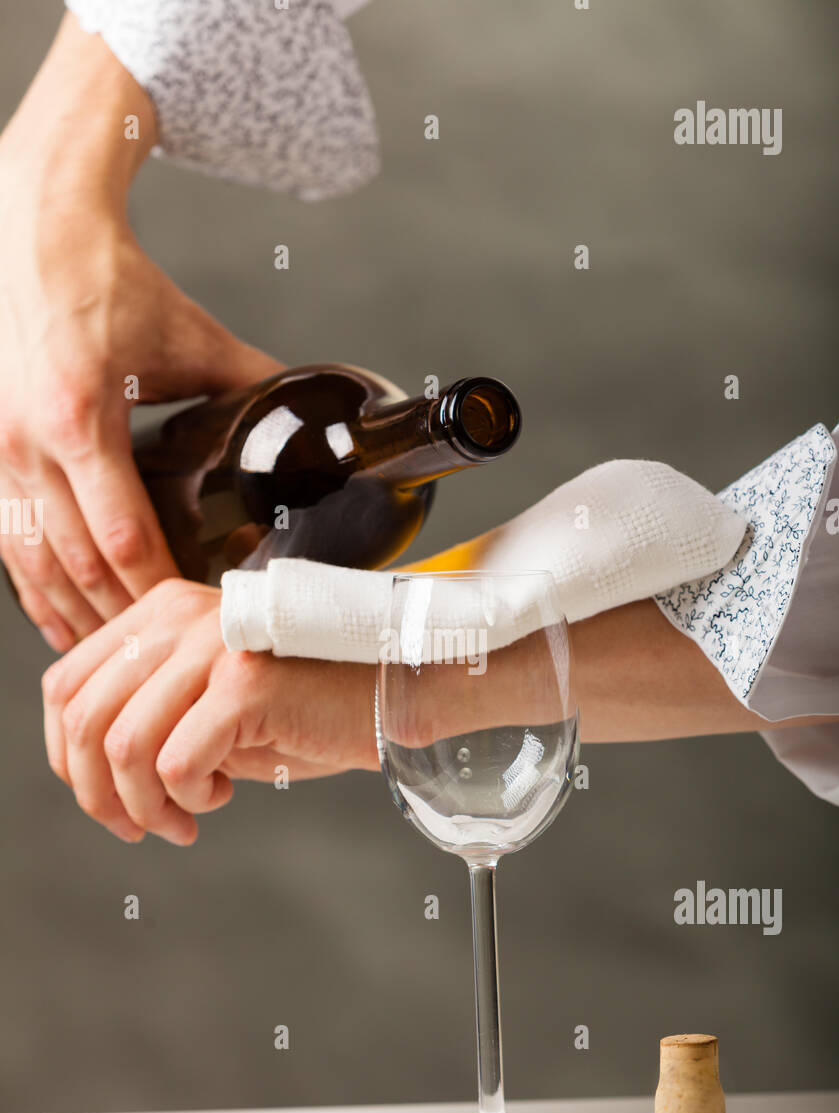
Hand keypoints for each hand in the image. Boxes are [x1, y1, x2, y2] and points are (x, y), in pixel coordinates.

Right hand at [0, 15, 281, 650]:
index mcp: (81, 418)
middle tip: (171, 663)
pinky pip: (8, 542)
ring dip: (76, 617)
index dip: (166, 593)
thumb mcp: (191, 337)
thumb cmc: (108, 279)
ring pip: (34, 565)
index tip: (204, 621)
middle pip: (80, 566)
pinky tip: (63, 619)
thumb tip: (313, 424)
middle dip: (127, 620)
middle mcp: (27, 443)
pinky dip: (37, 589)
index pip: (126, 539)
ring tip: (118, 660)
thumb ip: (253, 385)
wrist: (31, 228)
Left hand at [42, 579, 377, 843]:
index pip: (66, 685)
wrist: (389, 693)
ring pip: (124, 746)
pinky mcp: (246, 684)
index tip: (108, 801)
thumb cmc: (303, 705)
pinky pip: (176, 763)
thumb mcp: (205, 704)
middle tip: (141, 828)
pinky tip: (220, 795)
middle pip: (86, 718)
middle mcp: (177, 616)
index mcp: (157, 612)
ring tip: (184, 820)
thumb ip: (146, 714)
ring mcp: (211, 645)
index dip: (69, 756)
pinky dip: (188, 797)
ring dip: (146, 805)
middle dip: (101, 793)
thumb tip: (86, 770)